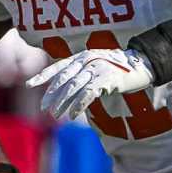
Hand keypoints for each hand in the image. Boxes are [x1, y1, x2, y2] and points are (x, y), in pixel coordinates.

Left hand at [27, 47, 155, 122]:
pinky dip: (78, 105)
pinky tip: (72, 115)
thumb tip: (64, 88)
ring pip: (73, 88)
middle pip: (63, 80)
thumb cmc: (118, 67)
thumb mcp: (96, 64)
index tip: (29, 84)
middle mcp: (86, 61)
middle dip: (52, 95)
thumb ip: (81, 72)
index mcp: (81, 57)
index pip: (58, 67)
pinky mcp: (107, 80)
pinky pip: (88, 94)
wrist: (143, 64)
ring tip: (56, 115)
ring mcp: (96, 69)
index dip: (42, 76)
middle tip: (44, 108)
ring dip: (63, 103)